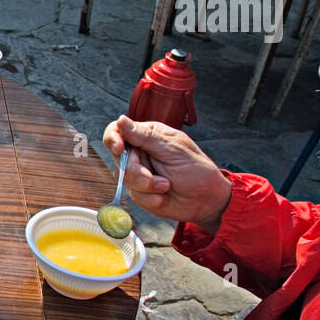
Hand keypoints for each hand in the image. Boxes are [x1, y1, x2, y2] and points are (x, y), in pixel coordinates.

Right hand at [103, 116, 231, 234]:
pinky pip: (134, 196)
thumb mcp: (173, 149)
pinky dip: (151, 198)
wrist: (207, 199)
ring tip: (166, 186)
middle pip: (117, 158)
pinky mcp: (140, 192)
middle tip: (154, 178)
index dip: (112, 138)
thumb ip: (146, 136)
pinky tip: (164, 196)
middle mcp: (139, 154)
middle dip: (136, 171)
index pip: (117, 131)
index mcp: (147, 136)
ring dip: (147, 186)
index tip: (119, 148)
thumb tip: (121, 120)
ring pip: (124, 179)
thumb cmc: (196, 169)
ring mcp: (138, 174)